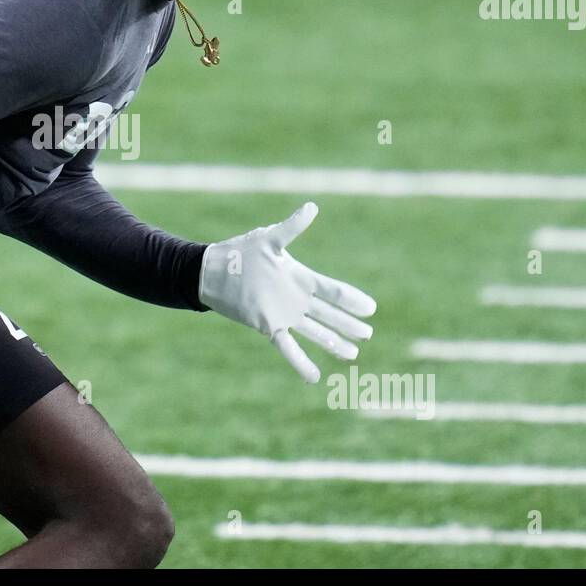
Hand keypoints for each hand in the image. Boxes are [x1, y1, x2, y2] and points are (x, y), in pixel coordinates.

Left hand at [198, 202, 376, 383]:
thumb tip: (312, 207)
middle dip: (349, 324)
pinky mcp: (269, 326)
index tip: (371, 307)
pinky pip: (288, 348)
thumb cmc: (242, 251)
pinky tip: (313, 378)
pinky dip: (300, 363)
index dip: (352, 299)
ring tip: (352, 354)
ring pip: (316, 333)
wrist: (214, 271)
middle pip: (329, 315)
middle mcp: (296, 299)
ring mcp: (284, 314)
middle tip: (369, 333)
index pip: (333, 291)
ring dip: (334, 343)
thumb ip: (292, 227)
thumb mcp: (269, 238)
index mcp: (300, 278)